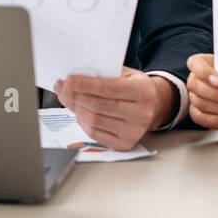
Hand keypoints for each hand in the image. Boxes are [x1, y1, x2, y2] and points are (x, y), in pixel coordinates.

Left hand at [54, 67, 173, 150]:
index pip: (108, 88)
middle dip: (75, 96)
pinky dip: (82, 122)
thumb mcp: (126, 74)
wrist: (155, 106)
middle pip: (98, 106)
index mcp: (143, 92)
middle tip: (62, 89)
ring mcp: (134, 132)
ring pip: (94, 120)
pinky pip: (95, 134)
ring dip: (76, 109)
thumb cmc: (136, 88)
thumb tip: (74, 79)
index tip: (68, 80)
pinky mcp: (125, 144)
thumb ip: (104, 74)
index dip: (85, 84)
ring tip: (68, 99)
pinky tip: (79, 112)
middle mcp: (141, 114)